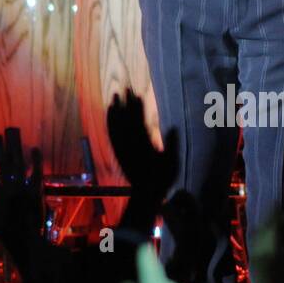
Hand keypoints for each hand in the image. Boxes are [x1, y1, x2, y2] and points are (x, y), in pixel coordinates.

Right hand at [0, 129, 43, 254]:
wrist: (24, 238)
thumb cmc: (2, 227)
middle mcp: (10, 188)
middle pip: (5, 164)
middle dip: (1, 148)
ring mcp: (24, 189)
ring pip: (19, 164)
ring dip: (15, 150)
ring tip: (13, 137)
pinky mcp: (36, 191)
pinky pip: (37, 173)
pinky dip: (36, 161)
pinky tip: (35, 149)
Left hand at [105, 92, 177, 209]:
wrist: (146, 194)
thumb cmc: (162, 178)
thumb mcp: (172, 163)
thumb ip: (172, 145)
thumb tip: (173, 127)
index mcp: (144, 145)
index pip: (138, 122)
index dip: (137, 107)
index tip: (136, 94)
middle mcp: (130, 146)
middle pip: (126, 120)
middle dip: (126, 104)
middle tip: (126, 88)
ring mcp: (122, 149)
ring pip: (116, 127)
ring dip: (115, 111)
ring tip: (114, 97)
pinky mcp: (118, 153)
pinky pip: (112, 136)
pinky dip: (110, 124)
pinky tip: (110, 115)